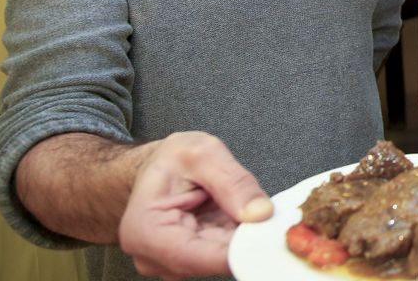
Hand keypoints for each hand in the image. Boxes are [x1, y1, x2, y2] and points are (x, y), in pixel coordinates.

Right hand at [118, 132, 272, 279]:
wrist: (159, 167)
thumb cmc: (170, 161)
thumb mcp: (204, 154)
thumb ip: (234, 182)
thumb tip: (260, 213)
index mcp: (146, 231)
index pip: (196, 257)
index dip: (236, 252)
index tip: (266, 238)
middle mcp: (155, 256)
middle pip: (212, 262)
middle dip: (245, 242)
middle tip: (272, 220)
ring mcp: (173, 263)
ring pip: (222, 261)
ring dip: (243, 239)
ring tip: (254, 212)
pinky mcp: (192, 262)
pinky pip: (225, 256)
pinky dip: (240, 239)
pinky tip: (246, 221)